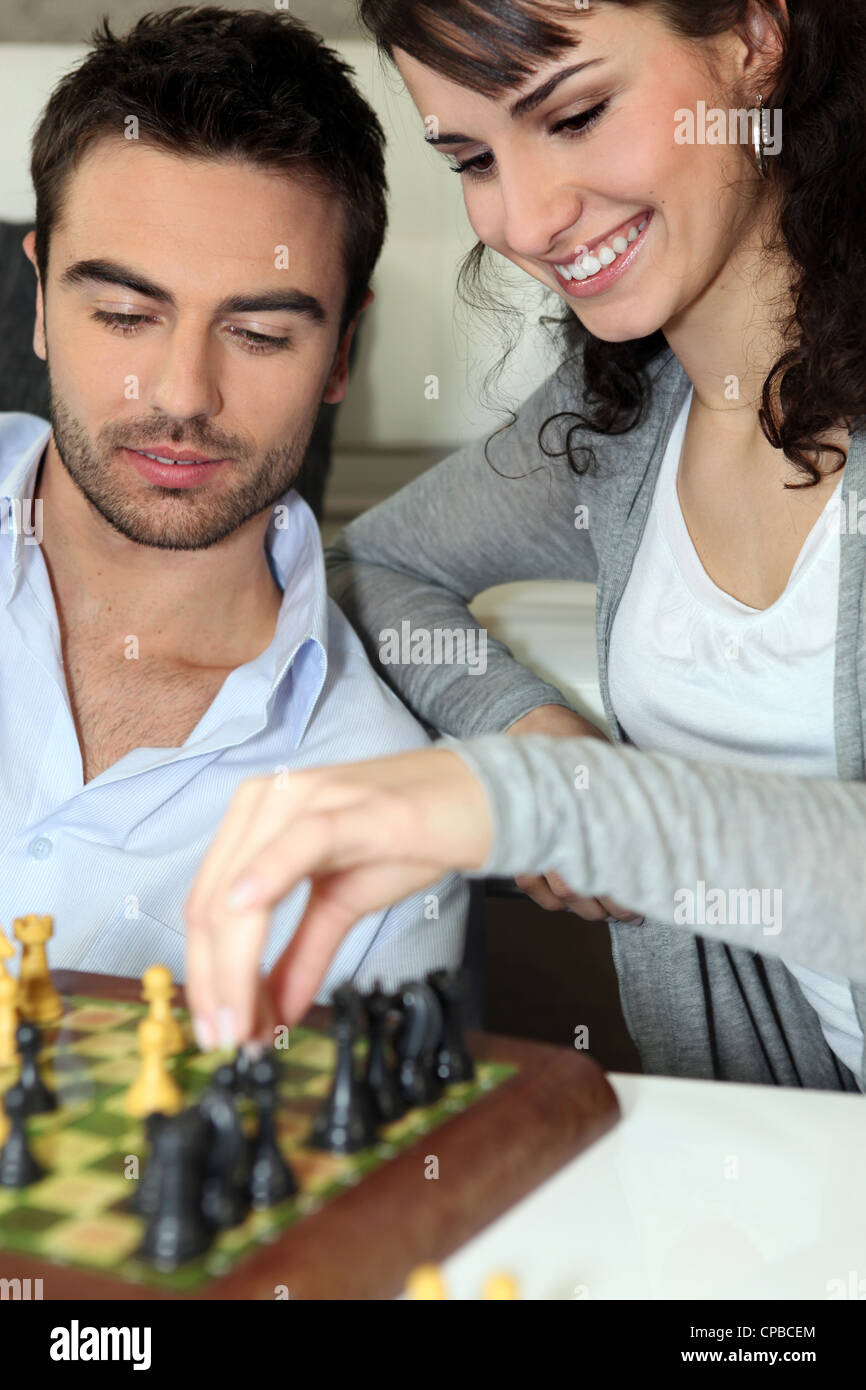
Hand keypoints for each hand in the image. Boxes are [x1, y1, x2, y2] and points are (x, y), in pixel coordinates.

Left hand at [184, 747, 492, 1046]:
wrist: (474, 800)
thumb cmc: (408, 839)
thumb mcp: (343, 904)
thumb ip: (302, 956)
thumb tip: (272, 1017)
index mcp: (254, 823)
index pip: (205, 907)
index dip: (205, 977)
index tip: (219, 1031)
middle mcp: (265, 804)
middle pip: (212, 906)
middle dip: (215, 985)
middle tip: (229, 1040)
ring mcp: (303, 799)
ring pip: (241, 890)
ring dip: (235, 967)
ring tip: (245, 1022)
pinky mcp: (348, 806)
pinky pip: (297, 845)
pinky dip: (265, 880)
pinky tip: (246, 913)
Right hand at [506, 704, 644, 924]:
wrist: (534, 726)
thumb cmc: (576, 747)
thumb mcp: (615, 769)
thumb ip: (629, 803)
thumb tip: (665, 832)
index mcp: (587, 813)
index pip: (609, 869)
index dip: (627, 895)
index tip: (644, 903)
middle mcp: (558, 830)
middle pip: (582, 888)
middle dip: (610, 908)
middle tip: (630, 913)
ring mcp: (535, 838)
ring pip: (558, 893)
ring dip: (583, 908)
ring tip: (604, 912)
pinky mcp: (520, 842)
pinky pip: (529, 884)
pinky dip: (547, 900)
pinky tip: (565, 904)